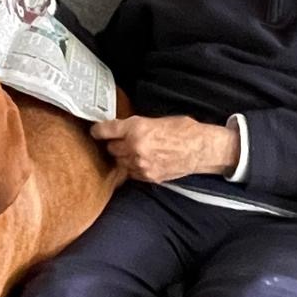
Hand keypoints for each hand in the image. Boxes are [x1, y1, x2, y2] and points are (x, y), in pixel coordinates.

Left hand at [91, 115, 238, 184]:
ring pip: (119, 162)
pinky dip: (133, 167)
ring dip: (122, 157)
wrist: (200, 149)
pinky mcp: (147, 176)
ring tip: (132, 151)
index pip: (104, 131)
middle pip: (110, 148)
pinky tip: (141, 161)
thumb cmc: (184, 131)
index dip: (98, 131)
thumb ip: (136, 126)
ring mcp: (140, 164)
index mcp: (136, 128)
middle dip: (113, 144)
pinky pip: (131, 173)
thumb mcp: (156, 120)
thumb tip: (122, 128)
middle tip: (119, 140)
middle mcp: (135, 147)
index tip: (96, 131)